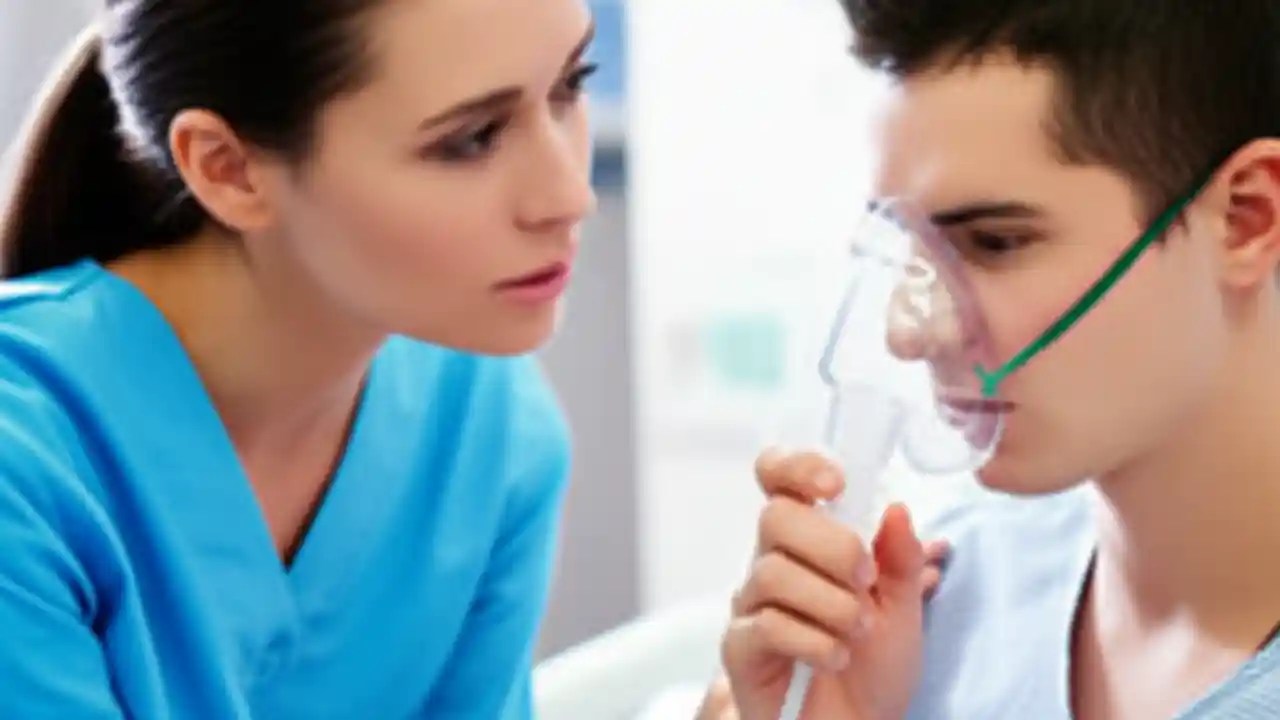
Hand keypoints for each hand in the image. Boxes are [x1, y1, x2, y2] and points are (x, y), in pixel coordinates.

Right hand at [717, 449, 933, 719]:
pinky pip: (765, 626)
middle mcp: (771, 561)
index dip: (797, 466)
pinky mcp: (741, 648)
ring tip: (858, 631)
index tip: (836, 485)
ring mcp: (751, 604)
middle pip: (776, 517)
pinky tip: (836, 656)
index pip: (777, 477)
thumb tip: (897, 509)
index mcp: (807, 539)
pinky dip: (813, 640)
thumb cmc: (873, 663)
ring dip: (830, 602)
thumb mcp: (905, 607)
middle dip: (832, 546)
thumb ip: (902, 559)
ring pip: (772, 573)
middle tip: (866, 581)